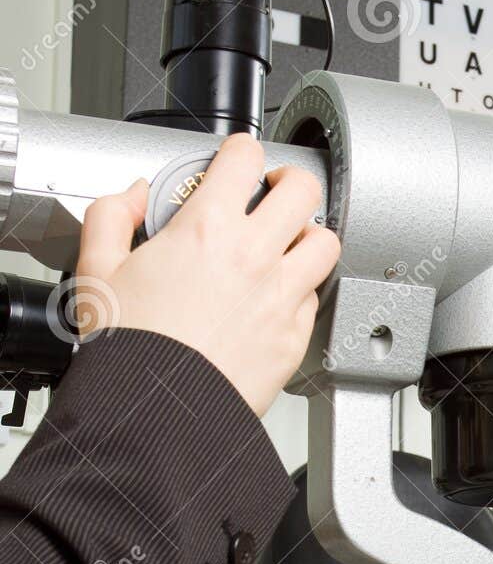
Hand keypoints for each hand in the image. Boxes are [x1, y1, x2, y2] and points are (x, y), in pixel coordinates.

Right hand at [76, 133, 339, 414]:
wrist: (159, 413)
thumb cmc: (130, 352)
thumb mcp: (97, 271)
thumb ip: (110, 217)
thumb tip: (131, 195)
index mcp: (206, 229)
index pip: (244, 157)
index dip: (240, 150)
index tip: (237, 159)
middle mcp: (253, 257)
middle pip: (303, 190)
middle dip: (288, 182)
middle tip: (273, 192)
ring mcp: (281, 297)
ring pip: (325, 243)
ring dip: (308, 235)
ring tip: (288, 241)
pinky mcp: (294, 337)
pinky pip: (316, 297)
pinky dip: (303, 289)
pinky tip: (280, 294)